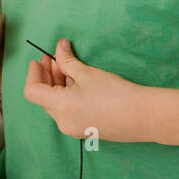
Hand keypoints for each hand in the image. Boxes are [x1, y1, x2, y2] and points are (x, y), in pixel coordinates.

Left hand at [22, 38, 147, 142]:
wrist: (146, 116)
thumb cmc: (116, 93)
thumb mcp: (87, 73)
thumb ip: (67, 61)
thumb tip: (58, 47)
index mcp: (60, 108)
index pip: (32, 91)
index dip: (33, 73)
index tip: (39, 60)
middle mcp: (63, 122)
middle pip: (44, 97)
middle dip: (47, 76)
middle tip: (53, 58)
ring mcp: (75, 129)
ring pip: (56, 104)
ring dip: (58, 85)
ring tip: (67, 67)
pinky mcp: (86, 130)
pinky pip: (68, 111)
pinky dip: (67, 96)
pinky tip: (77, 82)